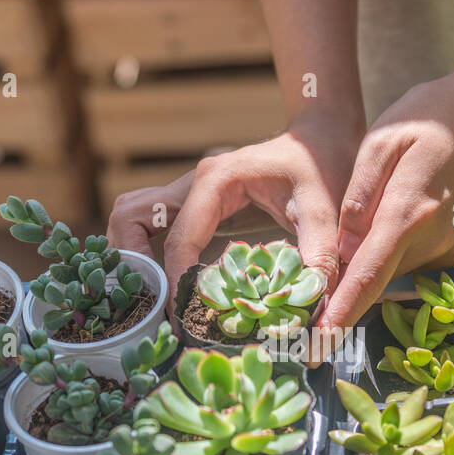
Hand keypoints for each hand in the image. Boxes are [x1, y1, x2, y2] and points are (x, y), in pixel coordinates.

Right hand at [108, 113, 361, 305]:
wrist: (318, 137)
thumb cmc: (320, 167)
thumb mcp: (323, 209)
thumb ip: (318, 252)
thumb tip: (314, 305)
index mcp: (216, 182)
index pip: (179, 238)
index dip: (176, 282)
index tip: (183, 317)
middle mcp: (192, 184)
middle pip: (130, 217)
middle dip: (133, 262)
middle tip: (151, 305)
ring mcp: (187, 191)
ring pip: (131, 218)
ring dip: (133, 256)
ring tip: (153, 299)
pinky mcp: (191, 204)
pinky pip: (151, 226)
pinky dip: (147, 254)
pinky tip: (170, 287)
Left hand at [320, 60, 453, 335]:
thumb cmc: (433, 116)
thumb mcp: (381, 141)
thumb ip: (358, 200)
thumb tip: (342, 254)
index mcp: (410, 210)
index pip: (368, 275)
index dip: (343, 311)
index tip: (321, 340)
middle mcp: (441, 237)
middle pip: (383, 275)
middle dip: (356, 276)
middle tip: (341, 250)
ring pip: (405, 267)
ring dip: (388, 249)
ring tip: (398, 197)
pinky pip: (428, 258)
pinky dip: (413, 243)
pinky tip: (421, 205)